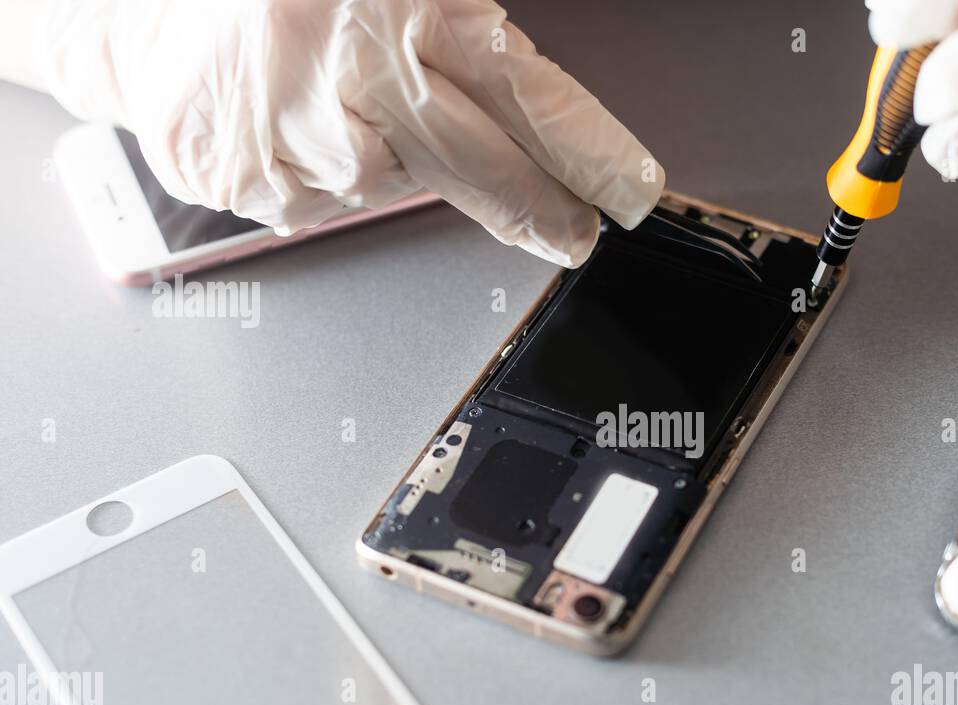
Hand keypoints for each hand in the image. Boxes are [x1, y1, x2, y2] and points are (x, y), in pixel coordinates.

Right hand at [41, 0, 663, 265]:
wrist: (130, 1)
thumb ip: (459, 36)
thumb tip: (546, 119)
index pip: (523, 88)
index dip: (587, 148)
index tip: (633, 191)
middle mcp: (345, 60)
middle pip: (477, 161)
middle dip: (538, 207)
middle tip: (576, 234)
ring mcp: (289, 126)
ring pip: (391, 184)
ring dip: (394, 159)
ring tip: (354, 108)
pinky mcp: (243, 177)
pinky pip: (321, 204)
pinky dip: (326, 175)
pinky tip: (300, 129)